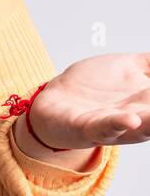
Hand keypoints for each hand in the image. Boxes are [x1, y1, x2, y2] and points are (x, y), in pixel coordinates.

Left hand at [20, 53, 149, 155]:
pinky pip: (105, 128)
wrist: (55, 102)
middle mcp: (138, 116)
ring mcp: (113, 124)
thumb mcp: (128, 67)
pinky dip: (117, 124)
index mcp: (149, 102)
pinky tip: (130, 120)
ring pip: (141, 127)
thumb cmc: (94, 88)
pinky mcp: (88, 128)